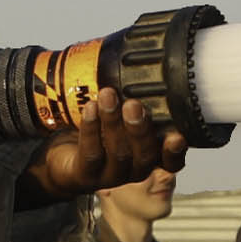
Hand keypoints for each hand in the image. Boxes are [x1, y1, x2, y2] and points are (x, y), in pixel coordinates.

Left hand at [24, 89, 187, 202]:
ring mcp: (111, 176)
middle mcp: (134, 169)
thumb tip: (139, 65)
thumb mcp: (119, 117)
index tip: (178, 136)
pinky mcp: (86, 176)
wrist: (62, 158)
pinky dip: (91, 128)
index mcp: (149, 156)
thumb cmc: (98, 134)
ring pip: (118, 152)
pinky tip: (90, 108)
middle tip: (133, 104)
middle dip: (140, 128)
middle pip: (145, 155)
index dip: (176, 151)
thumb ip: (133, 102)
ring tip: (107, 97)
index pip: (171, 161)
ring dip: (113, 122)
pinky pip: (91, 153)